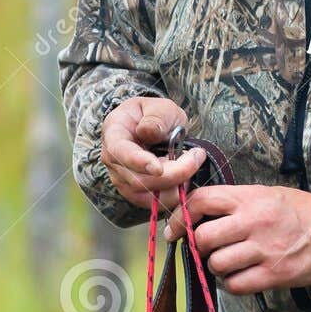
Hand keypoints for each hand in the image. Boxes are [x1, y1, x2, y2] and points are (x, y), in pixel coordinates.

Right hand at [101, 96, 206, 210]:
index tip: (159, 168)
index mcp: (114, 134)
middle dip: (174, 173)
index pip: (120, 153)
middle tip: (197, 155)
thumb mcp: (160, 107)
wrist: (153, 128)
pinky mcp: (136, 195)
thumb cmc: (155, 116)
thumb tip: (148, 132)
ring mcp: (122, 181)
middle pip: (139, 180)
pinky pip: (157, 203)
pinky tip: (185, 176)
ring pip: (150, 196)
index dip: (139, 162)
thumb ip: (156, 118)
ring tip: (191, 163)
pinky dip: (175, 194)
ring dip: (177, 184)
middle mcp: (113, 162)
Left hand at [162, 183, 310, 294]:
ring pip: (216, 263)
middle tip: (205, 249)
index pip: (202, 200)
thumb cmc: (298, 212)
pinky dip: (231, 284)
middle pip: (203, 237)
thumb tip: (195, 216)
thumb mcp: (266, 194)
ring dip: (215, 266)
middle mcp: (254, 221)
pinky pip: (235, 285)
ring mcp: (264, 250)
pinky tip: (240, 276)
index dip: (181, 216)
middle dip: (197, 246)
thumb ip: (234, 203)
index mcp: (250, 197)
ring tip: (227, 263)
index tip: (176, 228)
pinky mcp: (274, 274)